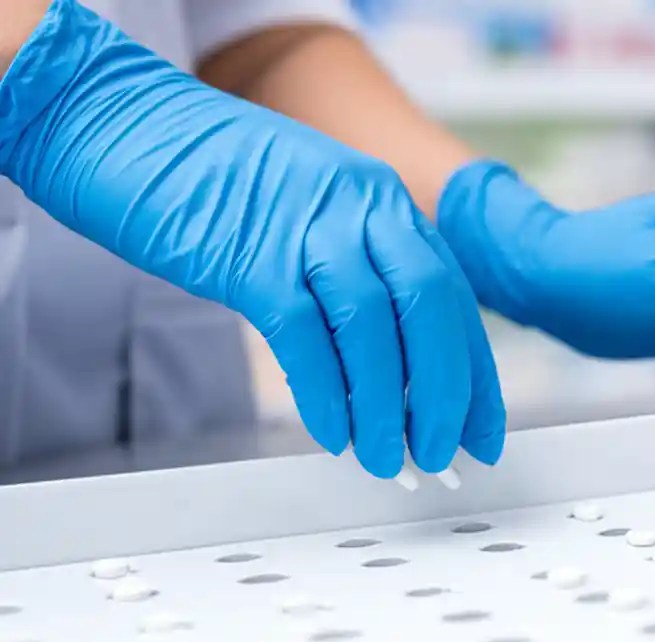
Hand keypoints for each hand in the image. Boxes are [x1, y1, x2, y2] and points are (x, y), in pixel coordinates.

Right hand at [0, 0, 504, 476]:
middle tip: (443, 451)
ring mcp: (305, 227)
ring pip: (375, 328)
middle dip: (447, 392)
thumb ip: (356, 272)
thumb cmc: (211, 177)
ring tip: (388, 458)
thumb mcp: (310, 212)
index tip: (483, 427)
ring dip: (387, 407)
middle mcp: (359, 206)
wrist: (122, 121)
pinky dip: (327, 394)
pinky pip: (306, 336)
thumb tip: (393, 368)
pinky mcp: (249, 254)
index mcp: (381, 200)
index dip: (474, 370)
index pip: (452, 294)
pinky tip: (335, 433)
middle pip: (432, 308)